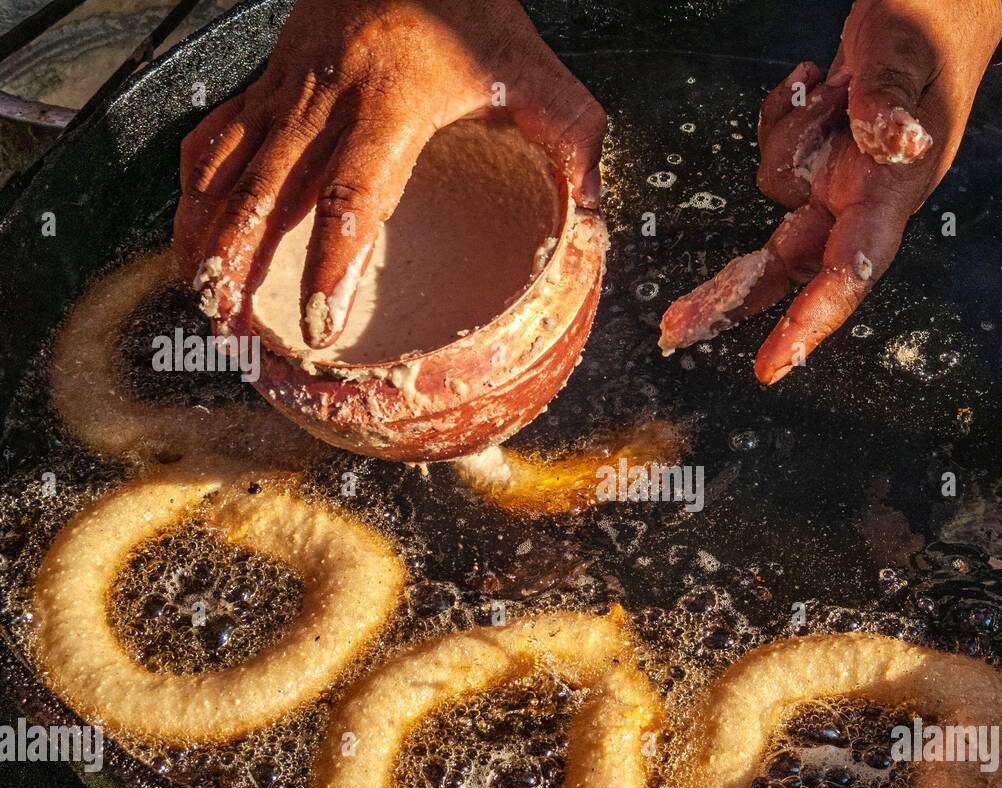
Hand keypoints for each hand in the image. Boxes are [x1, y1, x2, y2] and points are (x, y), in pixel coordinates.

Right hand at [174, 0, 605, 347]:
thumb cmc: (476, 12)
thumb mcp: (540, 78)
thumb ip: (573, 149)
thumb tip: (593, 228)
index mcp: (393, 101)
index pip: (354, 195)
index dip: (331, 264)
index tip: (320, 323)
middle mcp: (327, 97)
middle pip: (272, 194)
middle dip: (243, 264)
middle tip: (230, 325)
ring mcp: (288, 87)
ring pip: (230, 167)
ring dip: (207, 233)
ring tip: (198, 293)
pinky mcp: (268, 80)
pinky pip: (216, 134)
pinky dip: (198, 184)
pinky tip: (192, 226)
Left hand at [659, 0, 1001, 383]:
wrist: (948, 2)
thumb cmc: (937, 22)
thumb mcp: (908, 44)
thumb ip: (889, 93)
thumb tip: (884, 137)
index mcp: (893, 188)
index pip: (849, 271)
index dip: (811, 322)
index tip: (773, 365)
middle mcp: (863, 198)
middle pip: (789, 264)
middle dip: (733, 292)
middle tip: (677, 327)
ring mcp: (841, 181)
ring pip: (776, 191)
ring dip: (787, 138)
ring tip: (832, 84)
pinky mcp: (823, 161)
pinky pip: (775, 158)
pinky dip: (781, 120)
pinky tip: (815, 82)